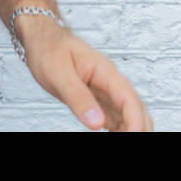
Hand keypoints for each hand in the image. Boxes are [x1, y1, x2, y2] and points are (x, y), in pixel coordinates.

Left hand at [16, 16, 153, 130]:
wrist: (41, 38)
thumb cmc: (48, 48)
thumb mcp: (58, 72)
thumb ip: (77, 97)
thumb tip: (96, 124)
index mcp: (105, 71)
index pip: (129, 99)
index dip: (135, 121)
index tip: (133, 136)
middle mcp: (110, 82)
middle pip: (136, 109)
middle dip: (139, 128)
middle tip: (130, 142)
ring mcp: (105, 92)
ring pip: (128, 116)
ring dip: (130, 129)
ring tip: (122, 140)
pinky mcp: (97, 100)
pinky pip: (115, 118)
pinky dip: (119, 130)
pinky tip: (114, 136)